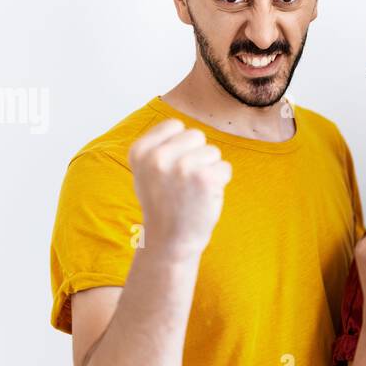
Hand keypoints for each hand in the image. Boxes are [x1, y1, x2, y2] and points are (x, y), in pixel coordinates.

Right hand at [127, 118, 231, 260]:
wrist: (170, 240)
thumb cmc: (163, 202)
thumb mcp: (147, 170)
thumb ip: (159, 145)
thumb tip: (182, 125)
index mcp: (140, 151)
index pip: (174, 125)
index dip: (181, 146)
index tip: (172, 168)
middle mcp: (158, 156)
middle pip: (196, 135)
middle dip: (197, 155)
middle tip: (185, 182)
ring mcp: (182, 166)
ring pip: (213, 151)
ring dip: (209, 170)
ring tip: (193, 191)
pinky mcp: (205, 178)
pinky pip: (225, 167)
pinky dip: (220, 182)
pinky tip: (204, 197)